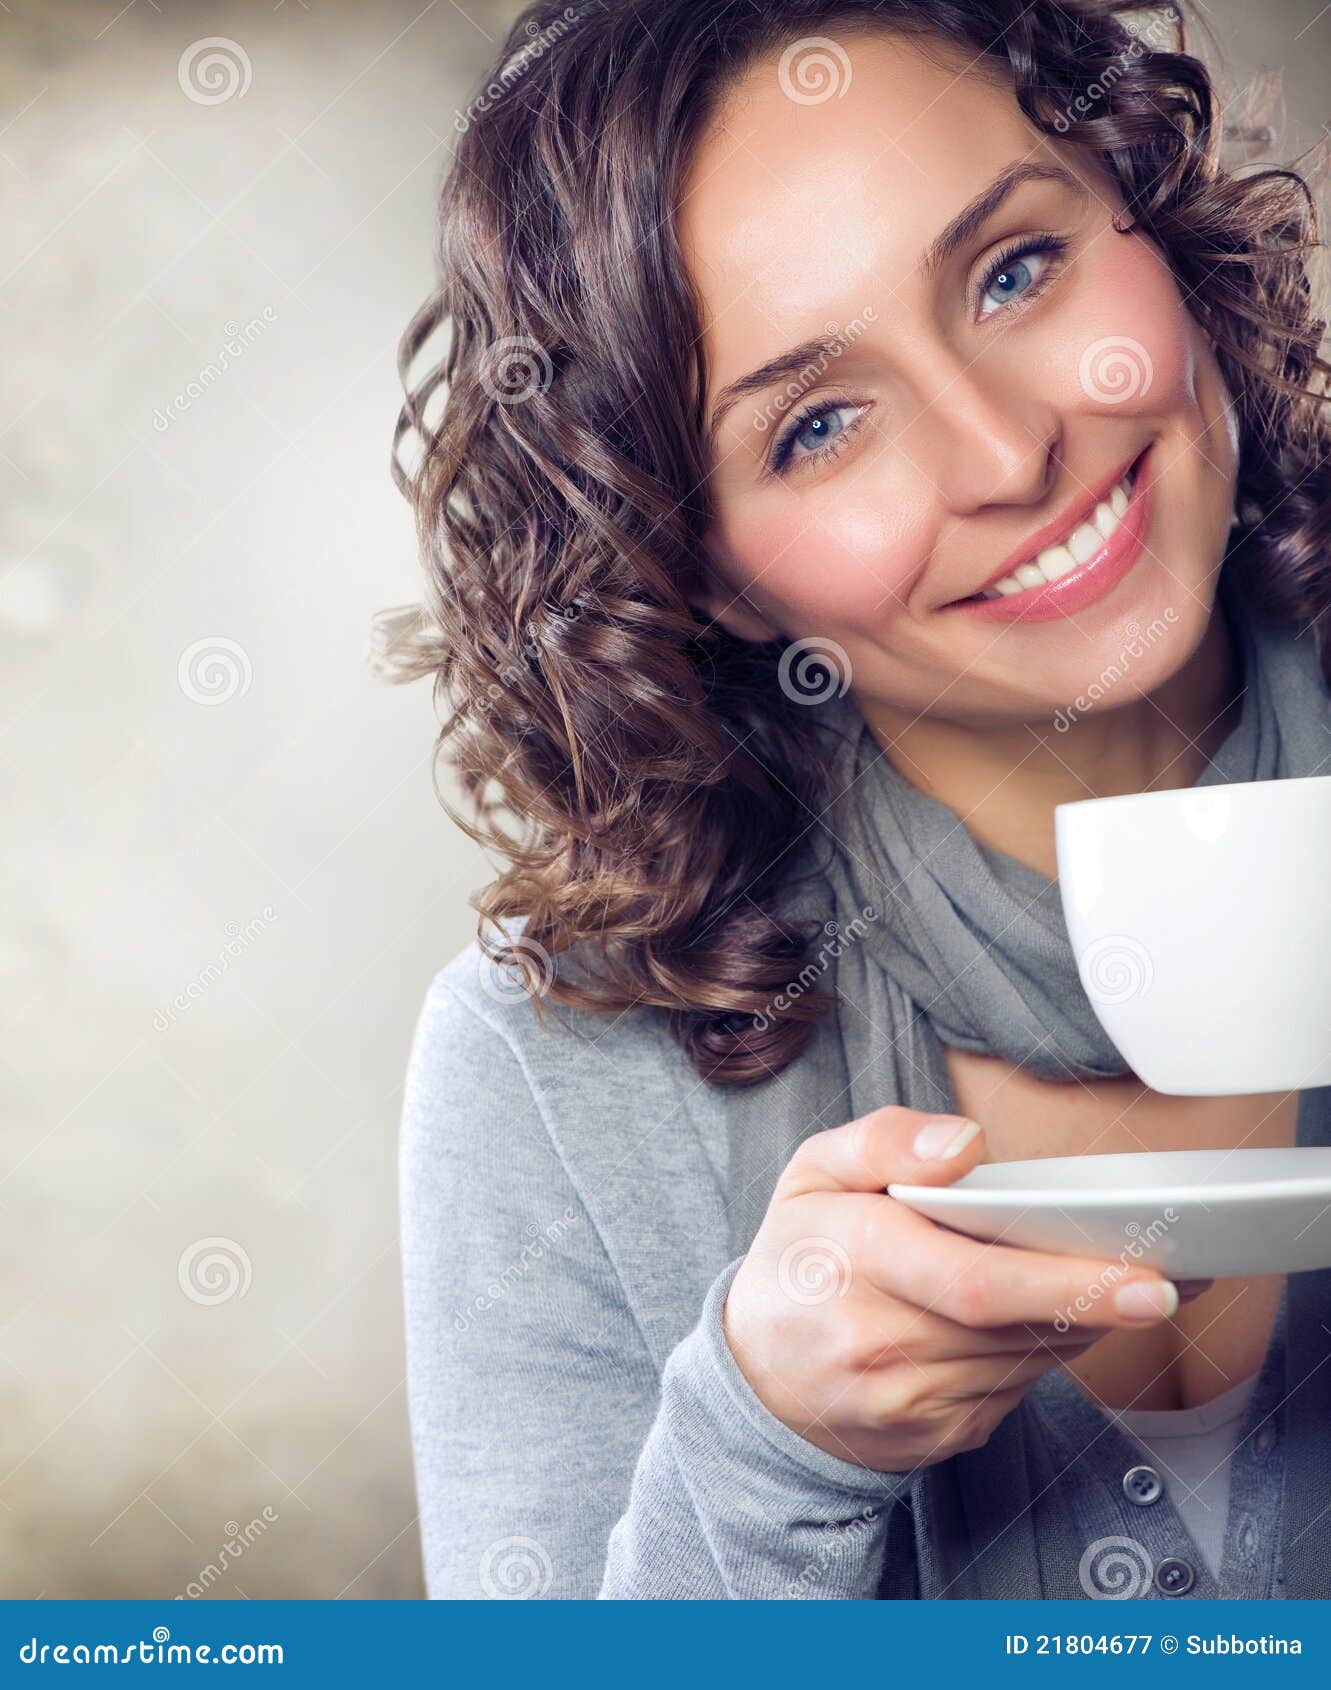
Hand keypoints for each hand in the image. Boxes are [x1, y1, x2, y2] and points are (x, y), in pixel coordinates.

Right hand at [722, 1105, 1181, 1472]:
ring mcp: (908, 1400)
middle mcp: (877, 1341)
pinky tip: (1046, 1320)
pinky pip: (1015, 1390)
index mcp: (849, 1258)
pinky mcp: (936, 1436)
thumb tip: (964, 1145)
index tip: (1140, 1276)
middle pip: (1012, 1325)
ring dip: (1074, 1322)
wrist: (757, 1375)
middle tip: (1163, 1287)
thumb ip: (884, 1139)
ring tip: (1109, 1285)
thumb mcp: (814, 1171)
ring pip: (1024, 1357)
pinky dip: (1042, 1352)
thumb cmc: (800, 1256)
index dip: (1063, 1282)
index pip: (970, 1281)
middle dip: (1094, 1302)